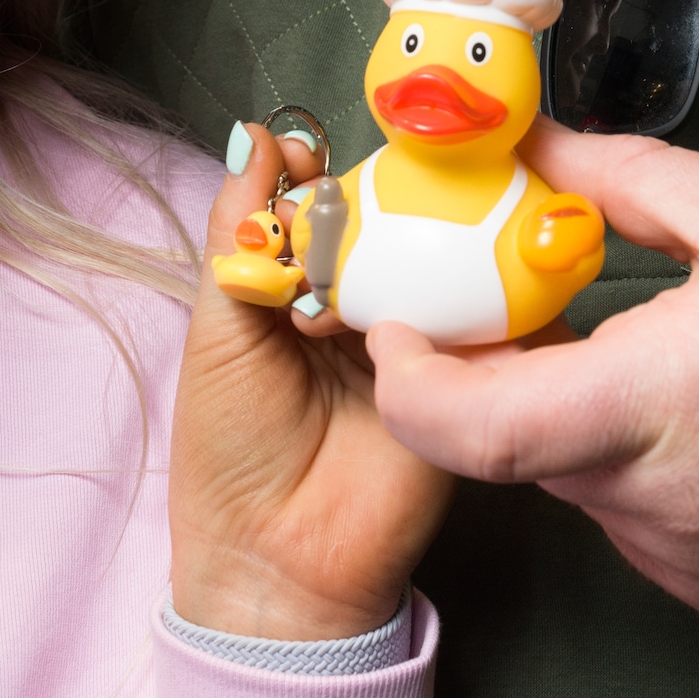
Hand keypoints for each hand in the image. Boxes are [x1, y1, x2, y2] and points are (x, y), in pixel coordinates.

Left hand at [170, 127, 453, 640]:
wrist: (280, 561)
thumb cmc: (231, 450)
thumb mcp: (217, 331)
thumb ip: (235, 234)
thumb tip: (252, 135)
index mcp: (297, 291)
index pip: (316, 204)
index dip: (311, 172)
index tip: (302, 153)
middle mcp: (360, 303)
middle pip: (381, 218)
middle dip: (370, 192)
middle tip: (354, 189)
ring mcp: (416, 332)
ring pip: (431, 252)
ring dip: (419, 231)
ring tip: (400, 225)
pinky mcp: (465, 369)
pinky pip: (481, 309)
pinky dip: (473, 279)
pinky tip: (455, 260)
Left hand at [363, 124, 698, 631]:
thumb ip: (626, 182)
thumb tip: (534, 143)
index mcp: (659, 402)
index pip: (474, 427)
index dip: (411, 381)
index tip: (396, 325)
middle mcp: (657, 503)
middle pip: (522, 443)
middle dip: (513, 372)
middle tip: (540, 301)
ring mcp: (686, 564)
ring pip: (581, 481)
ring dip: (588, 417)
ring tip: (673, 353)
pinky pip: (639, 522)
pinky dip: (645, 466)